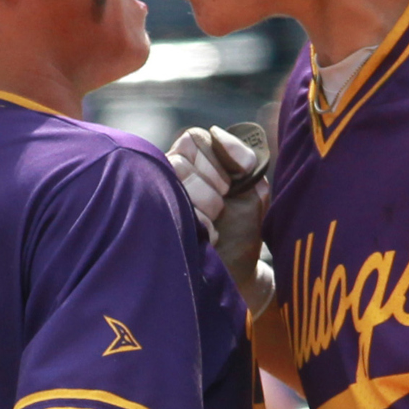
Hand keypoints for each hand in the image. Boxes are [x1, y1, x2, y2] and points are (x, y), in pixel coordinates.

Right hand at [168, 124, 275, 315]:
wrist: (237, 275)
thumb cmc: (243, 233)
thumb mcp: (254, 193)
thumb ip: (244, 160)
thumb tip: (217, 134)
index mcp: (195, 164)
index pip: (194, 138)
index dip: (217, 156)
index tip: (234, 182)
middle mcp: (171, 177)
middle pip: (181, 157)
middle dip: (211, 183)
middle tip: (222, 207)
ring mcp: (159, 197)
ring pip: (174, 176)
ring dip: (204, 202)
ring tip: (214, 224)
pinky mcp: (154, 220)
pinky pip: (168, 203)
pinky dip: (197, 220)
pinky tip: (208, 236)